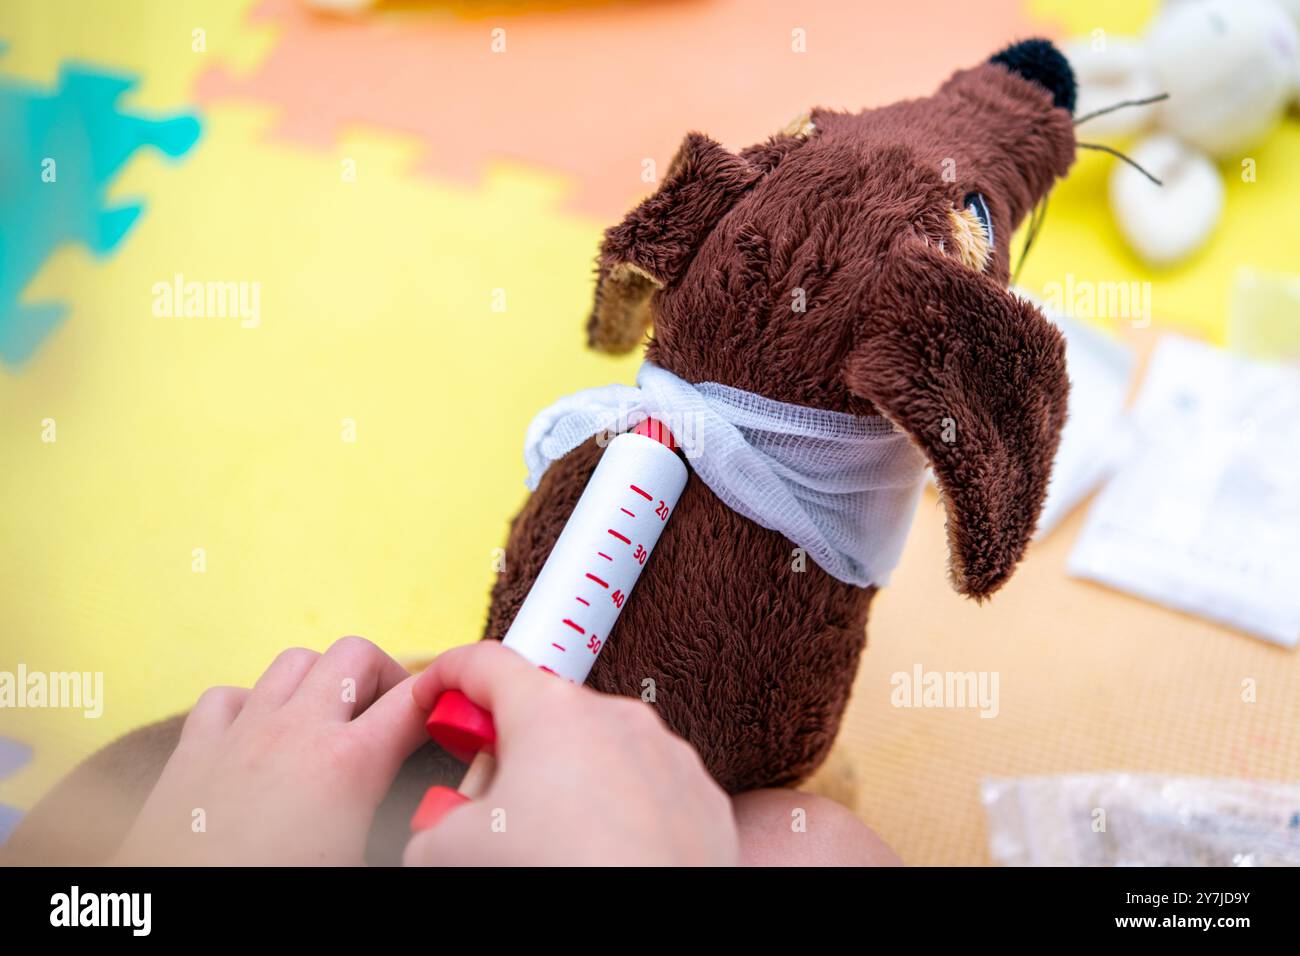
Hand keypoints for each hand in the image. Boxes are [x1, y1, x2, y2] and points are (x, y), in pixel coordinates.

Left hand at [113, 637, 427, 865]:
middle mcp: (296, 731)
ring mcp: (241, 732)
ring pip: (294, 660)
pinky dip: (252, 703)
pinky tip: (260, 735)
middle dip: (383, 675)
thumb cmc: (272, 892)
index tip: (447, 715)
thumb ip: (397, 822)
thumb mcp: (361, 862)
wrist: (181, 919)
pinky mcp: (194, 748)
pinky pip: (228, 695)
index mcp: (349, 765)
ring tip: (331, 718)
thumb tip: (425, 819)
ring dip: (321, 680)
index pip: (416, 700)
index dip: (441, 698)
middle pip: (356, 653)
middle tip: (390, 714)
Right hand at [404, 642, 737, 865]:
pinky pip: (648, 789)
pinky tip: (604, 852)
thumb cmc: (559, 872)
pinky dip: (622, 812)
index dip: (448, 675)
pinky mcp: (702, 799)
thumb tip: (445, 827)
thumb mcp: (449, 848)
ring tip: (555, 842)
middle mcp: (618, 719)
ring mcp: (668, 756)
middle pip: (547, 715)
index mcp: (553, 711)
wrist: (649, 931)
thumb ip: (438, 815)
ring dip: (571, 782)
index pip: (485, 664)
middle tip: (490, 800)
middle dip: (513, 751)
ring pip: (601, 752)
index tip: (434, 696)